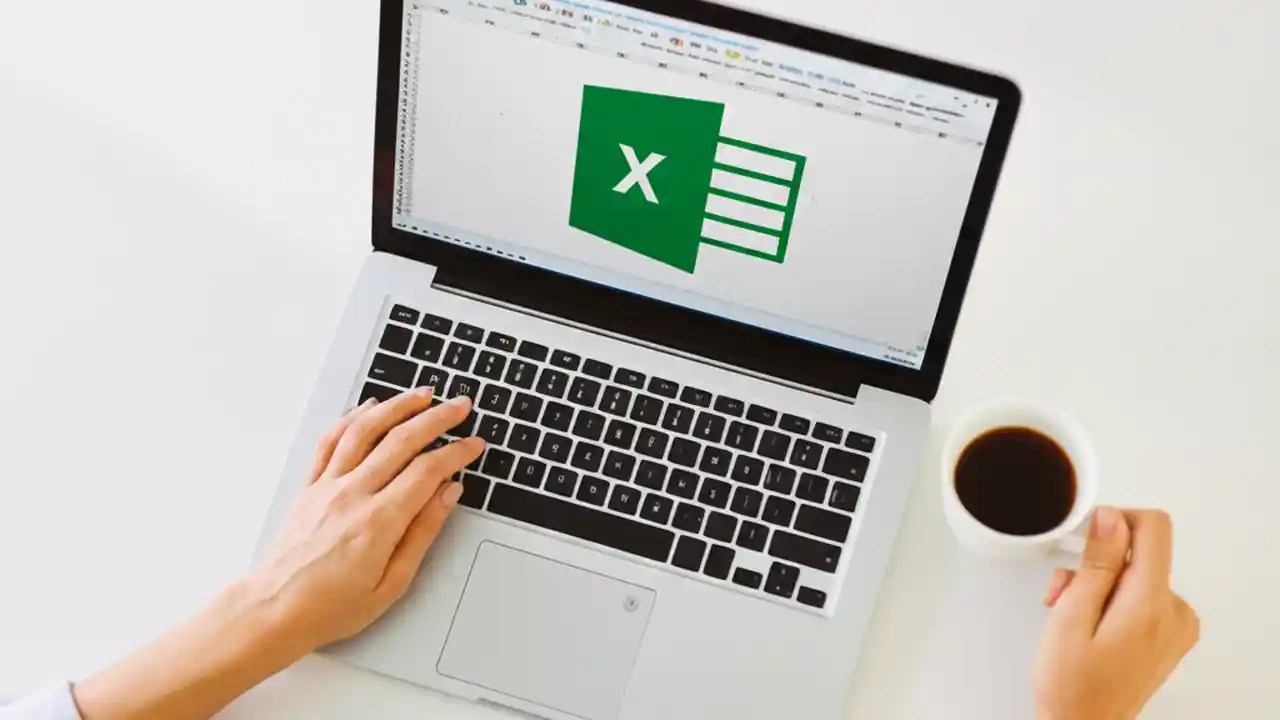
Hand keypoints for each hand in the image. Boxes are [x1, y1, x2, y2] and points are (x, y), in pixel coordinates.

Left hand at [73, 388, 483, 719]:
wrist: (274, 610)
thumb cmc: (331, 607)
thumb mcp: (392, 584)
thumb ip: (423, 533)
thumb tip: (448, 495)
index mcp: (378, 523)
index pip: (428, 471)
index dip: (456, 452)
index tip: (473, 444)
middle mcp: (352, 496)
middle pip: (402, 440)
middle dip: (437, 418)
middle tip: (459, 407)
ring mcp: (327, 487)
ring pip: (366, 430)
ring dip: (397, 406)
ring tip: (421, 394)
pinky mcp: (309, 486)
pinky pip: (331, 441)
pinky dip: (353, 418)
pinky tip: (370, 408)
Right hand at [1034, 508, 1199, 719]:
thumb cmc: (1070, 685)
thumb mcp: (1071, 617)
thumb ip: (1097, 565)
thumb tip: (1111, 520)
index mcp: (1151, 604)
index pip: (1154, 528)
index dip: (1116, 521)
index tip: (1087, 539)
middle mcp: (1175, 612)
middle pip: (1140, 552)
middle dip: (1096, 562)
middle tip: (1063, 594)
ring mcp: (1176, 625)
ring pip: (1138, 573)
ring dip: (1100, 584)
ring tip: (1071, 615)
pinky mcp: (1170, 634)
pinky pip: (1144, 595)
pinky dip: (1114, 600)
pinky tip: (1090, 623)